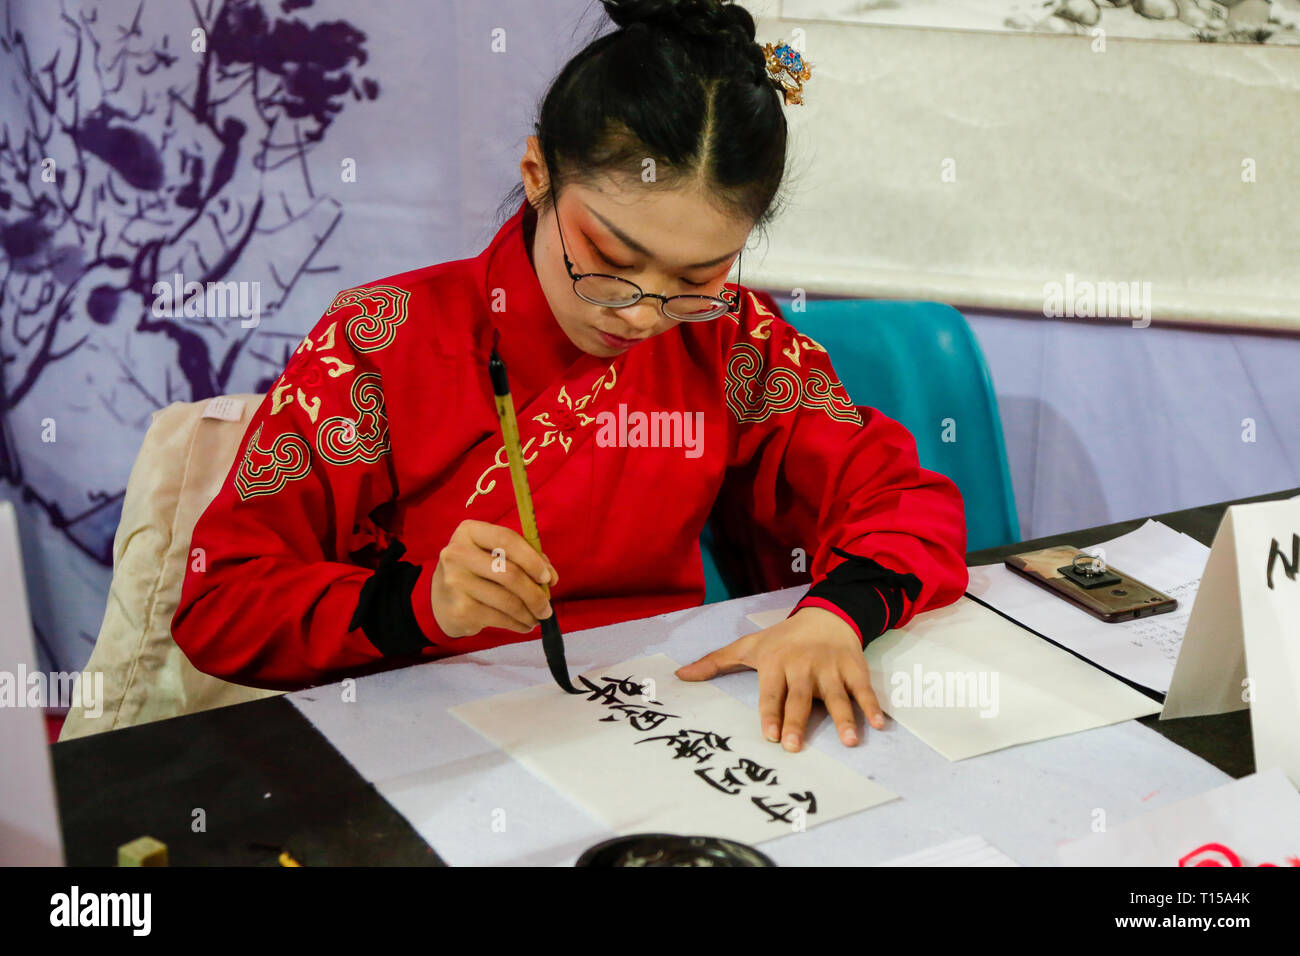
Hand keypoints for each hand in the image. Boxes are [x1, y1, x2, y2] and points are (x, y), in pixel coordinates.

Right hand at [430, 520, 557, 637]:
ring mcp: (456, 582)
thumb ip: (525, 558)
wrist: (439, 601)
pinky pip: (500, 618)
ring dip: (530, 613)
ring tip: (538, 617)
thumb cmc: (477, 572)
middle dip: (535, 594)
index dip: (532, 559)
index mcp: (469, 531)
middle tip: (547, 608)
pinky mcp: (459, 609)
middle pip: (509, 573)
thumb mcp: (494, 555)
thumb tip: (550, 578)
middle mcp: (457, 553)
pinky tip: (524, 625)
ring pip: (507, 600)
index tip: (548, 578)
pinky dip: (518, 624)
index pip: (506, 539)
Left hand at [674, 606, 885, 751]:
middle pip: (801, 697)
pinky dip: (871, 705)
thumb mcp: (748, 646)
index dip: (771, 713)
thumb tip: (680, 676)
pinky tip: (877, 725)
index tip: (770, 736)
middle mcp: (802, 665)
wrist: (824, 615)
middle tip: (794, 745)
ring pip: (836, 695)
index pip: (771, 693)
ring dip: (844, 717)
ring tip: (849, 741)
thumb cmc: (781, 639)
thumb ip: (715, 663)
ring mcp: (830, 667)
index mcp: (775, 663)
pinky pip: (863, 688)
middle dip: (797, 720)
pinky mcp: (853, 667)